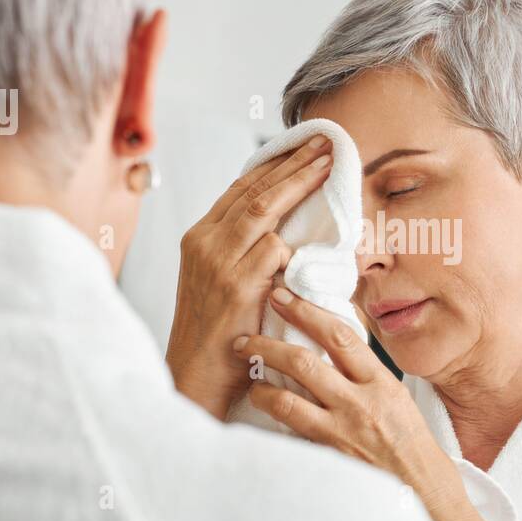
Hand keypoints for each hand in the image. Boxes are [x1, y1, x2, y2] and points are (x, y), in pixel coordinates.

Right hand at [166, 136, 331, 420]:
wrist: (193, 379)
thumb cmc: (218, 337)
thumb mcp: (221, 283)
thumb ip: (244, 253)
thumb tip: (283, 228)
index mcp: (199, 238)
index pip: (241, 187)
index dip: (275, 164)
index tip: (304, 145)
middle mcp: (203, 243)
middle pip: (254, 188)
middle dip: (293, 161)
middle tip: (325, 141)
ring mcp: (216, 263)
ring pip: (263, 208)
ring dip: (299, 182)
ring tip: (328, 163)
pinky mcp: (234, 287)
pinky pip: (272, 251)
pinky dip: (294, 242)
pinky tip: (315, 236)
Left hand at [233, 287, 502, 520]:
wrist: (429, 497)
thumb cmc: (416, 452)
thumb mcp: (399, 403)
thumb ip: (367, 380)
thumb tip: (335, 356)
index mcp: (382, 384)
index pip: (340, 335)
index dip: (307, 311)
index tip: (283, 297)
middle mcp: (361, 403)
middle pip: (305, 362)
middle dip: (269, 344)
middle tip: (244, 336)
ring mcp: (343, 432)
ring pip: (289, 398)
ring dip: (261, 384)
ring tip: (247, 377)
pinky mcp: (329, 458)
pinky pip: (291, 432)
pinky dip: (272, 419)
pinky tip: (259, 412)